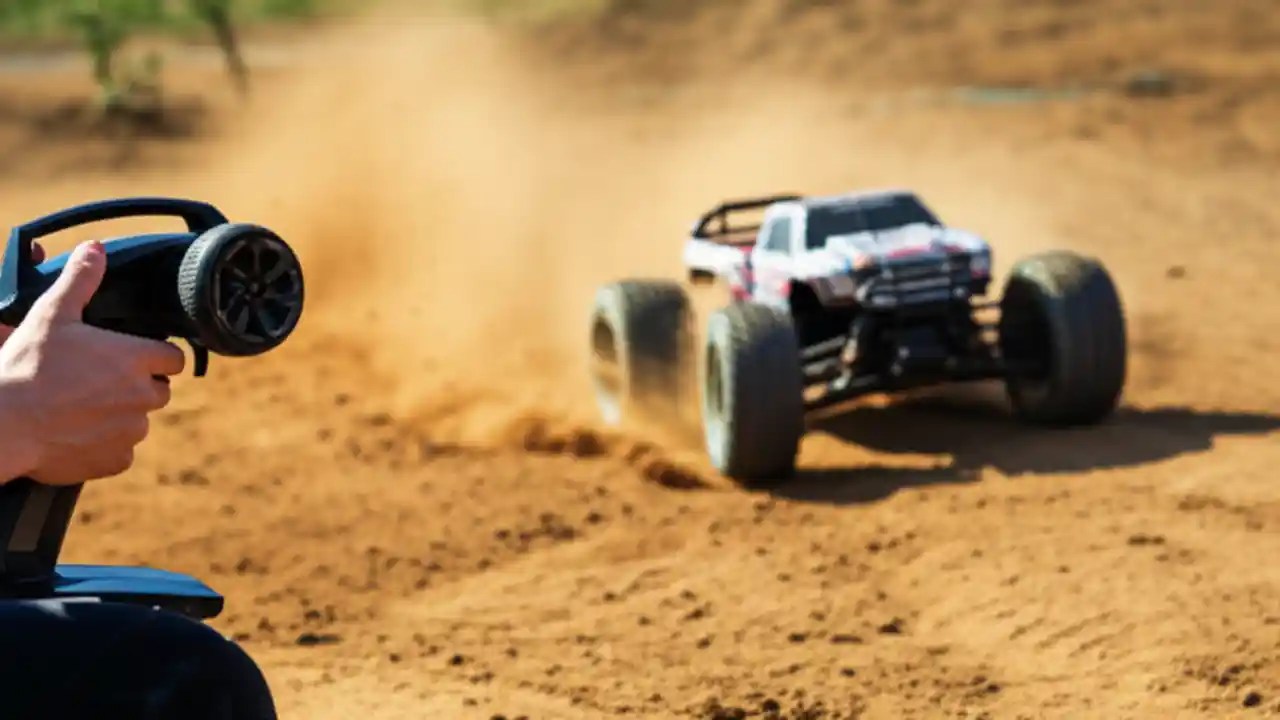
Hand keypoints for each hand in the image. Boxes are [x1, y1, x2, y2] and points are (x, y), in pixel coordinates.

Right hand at [0, 241, 185, 485]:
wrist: (2, 424)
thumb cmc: (26, 367)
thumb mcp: (52, 314)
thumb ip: (80, 280)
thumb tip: (95, 248)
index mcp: (137, 359)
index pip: (173, 358)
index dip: (155, 355)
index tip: (131, 355)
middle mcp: (144, 396)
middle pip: (160, 390)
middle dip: (138, 385)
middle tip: (98, 380)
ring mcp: (132, 431)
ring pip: (140, 421)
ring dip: (121, 415)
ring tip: (81, 406)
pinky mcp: (116, 460)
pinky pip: (122, 452)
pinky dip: (105, 445)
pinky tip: (76, 433)